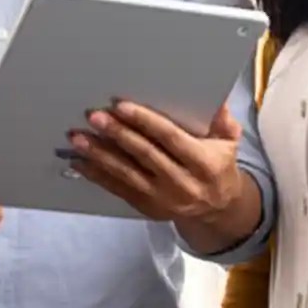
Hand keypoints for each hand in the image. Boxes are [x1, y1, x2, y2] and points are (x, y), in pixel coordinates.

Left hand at [70, 102, 244, 223]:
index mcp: (203, 163)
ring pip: (126, 173)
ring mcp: (162, 198)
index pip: (170, 138)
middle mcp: (182, 183)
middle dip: (117, 134)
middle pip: (144, 154)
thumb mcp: (229, 142)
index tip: (122, 106)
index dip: (145, 121)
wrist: (217, 209)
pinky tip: (79, 161)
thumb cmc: (219, 165)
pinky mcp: (146, 206)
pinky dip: (96, 175)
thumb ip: (223, 120)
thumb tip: (216, 97)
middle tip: (94, 116)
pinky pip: (118, 189)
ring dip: (99, 154)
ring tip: (78, 138)